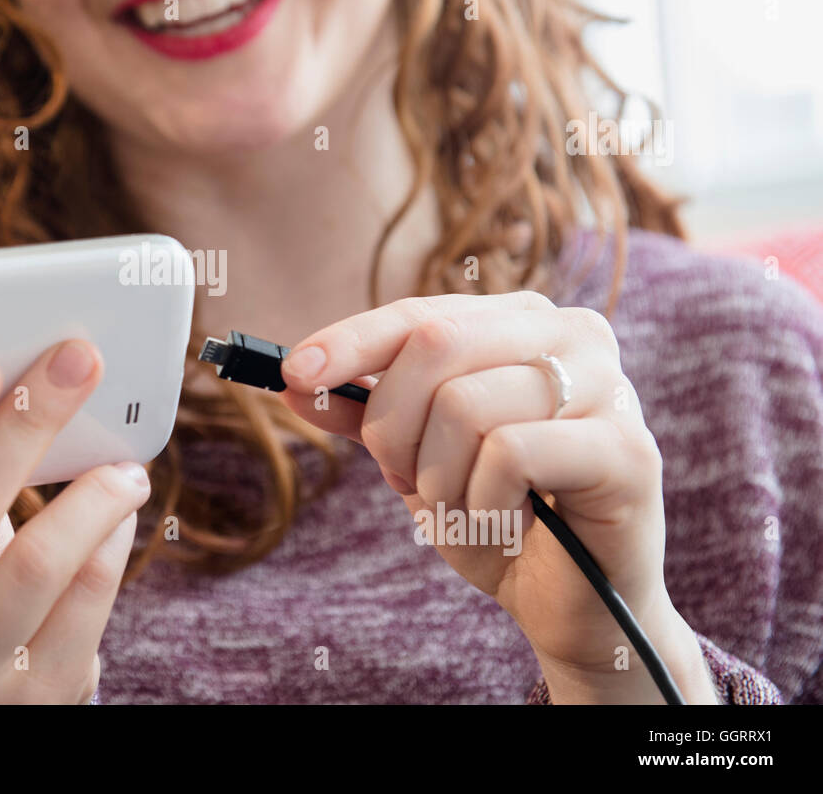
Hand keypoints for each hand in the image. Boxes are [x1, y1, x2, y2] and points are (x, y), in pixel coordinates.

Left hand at [278, 292, 715, 702]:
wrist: (571, 604)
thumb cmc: (498, 517)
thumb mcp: (417, 458)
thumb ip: (366, 412)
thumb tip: (294, 378)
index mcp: (523, 322)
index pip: (420, 316)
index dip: (350, 342)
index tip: (293, 374)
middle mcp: (574, 336)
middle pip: (436, 347)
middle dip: (393, 427)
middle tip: (407, 479)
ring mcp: (610, 388)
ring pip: (466, 406)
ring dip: (440, 480)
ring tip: (469, 507)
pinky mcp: (628, 450)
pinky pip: (510, 454)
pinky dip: (485, 502)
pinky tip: (511, 522)